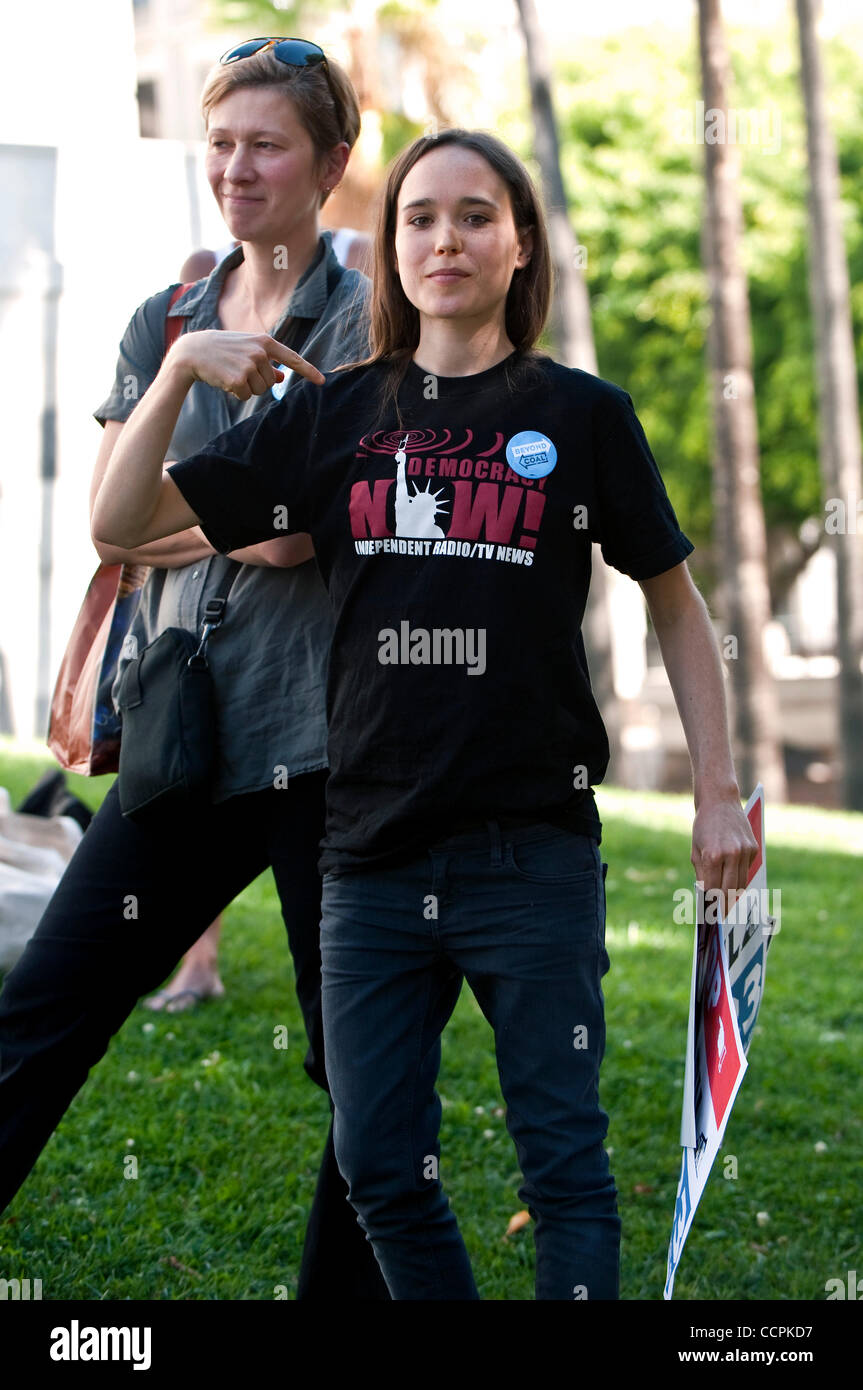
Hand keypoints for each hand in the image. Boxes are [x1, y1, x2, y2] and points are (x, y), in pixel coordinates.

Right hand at [168, 330, 324, 399]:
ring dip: (246, 388)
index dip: (308, 371)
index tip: (322, 382)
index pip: (292, 358)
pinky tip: (225, 380)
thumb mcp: (246, 351)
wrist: (194, 351)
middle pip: (270, 382)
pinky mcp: (238, 378)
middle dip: (256, 382)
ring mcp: (250, 364)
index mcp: (265, 342)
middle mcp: (260, 352)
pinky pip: (245, 396)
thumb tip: (282, 377)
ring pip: (259, 390)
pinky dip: (235, 393)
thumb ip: (266, 363)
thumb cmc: (223, 350)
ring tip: (231, 373)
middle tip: (237, 369)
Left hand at [691, 797, 757, 916]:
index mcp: (712, 856)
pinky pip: (747, 870)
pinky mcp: (753, 848)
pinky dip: (741, 876)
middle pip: (729, 889)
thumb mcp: (696, 849)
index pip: (712, 888)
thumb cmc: (703, 827)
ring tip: (728, 903)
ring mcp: (744, 851)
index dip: (711, 901)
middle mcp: (730, 854)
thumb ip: (701, 873)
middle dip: (724, 903)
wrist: (720, 802)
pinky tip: (734, 880)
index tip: (709, 911)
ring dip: (734, 894)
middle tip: (721, 914)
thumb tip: (706, 894)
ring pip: (741, 882)